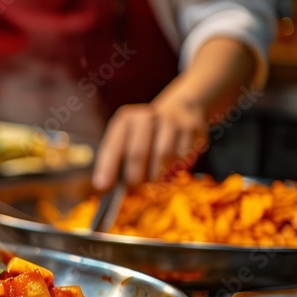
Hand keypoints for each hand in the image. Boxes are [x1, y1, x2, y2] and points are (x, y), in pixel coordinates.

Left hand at [92, 97, 208, 190]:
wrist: (181, 108)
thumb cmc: (145, 134)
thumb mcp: (126, 139)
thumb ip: (114, 161)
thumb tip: (103, 188)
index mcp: (126, 120)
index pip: (113, 146)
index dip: (107, 167)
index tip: (102, 186)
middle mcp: (148, 117)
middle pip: (138, 152)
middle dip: (135, 176)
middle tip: (134, 187)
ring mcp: (172, 121)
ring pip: (164, 156)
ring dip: (158, 175)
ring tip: (154, 179)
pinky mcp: (193, 129)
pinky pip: (184, 157)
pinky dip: (177, 169)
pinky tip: (172, 169)